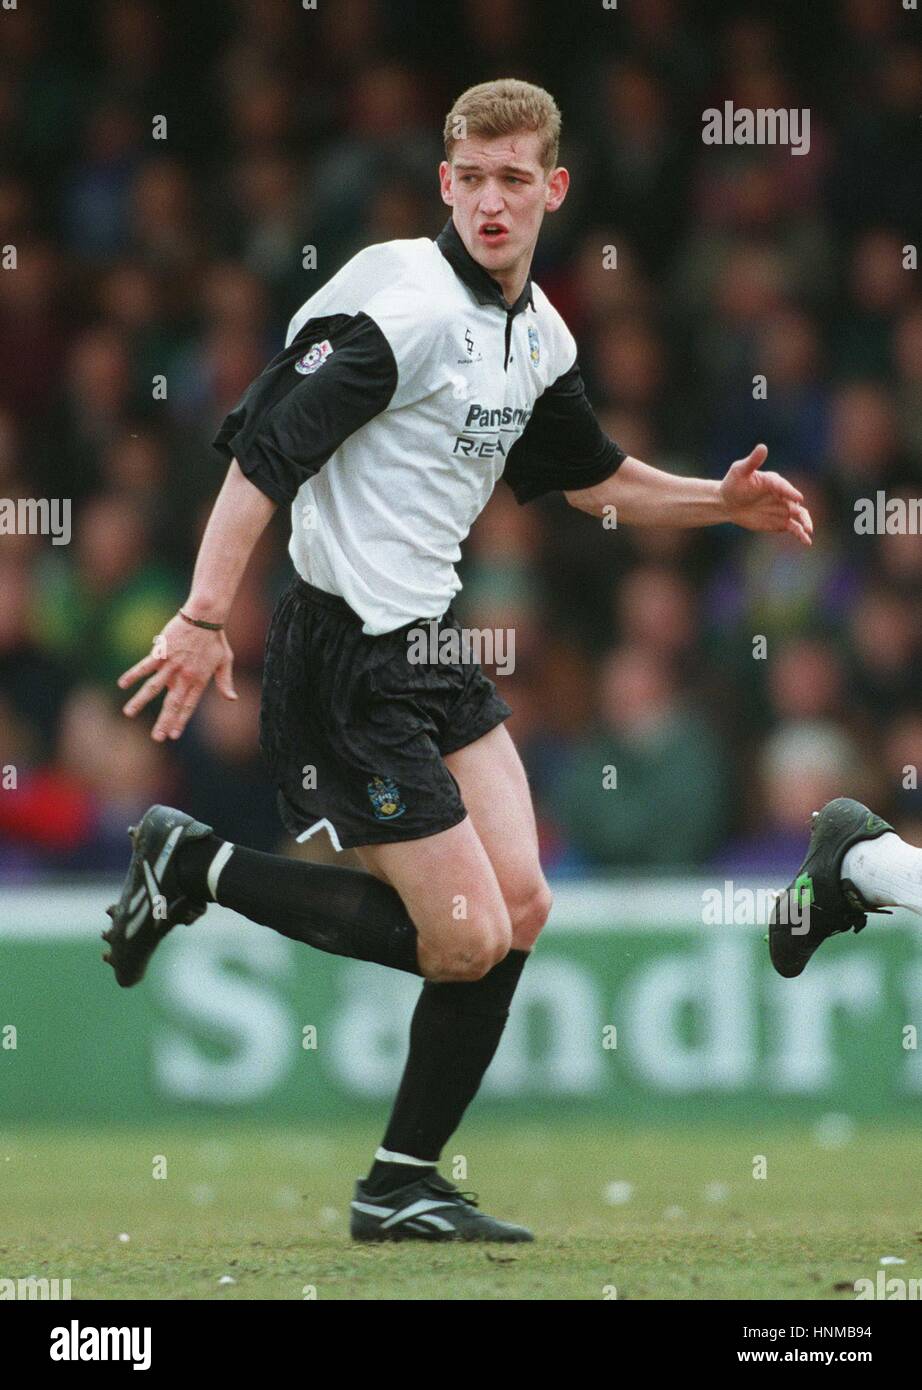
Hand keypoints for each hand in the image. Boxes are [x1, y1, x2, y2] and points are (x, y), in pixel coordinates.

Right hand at [118, 612, 236, 741]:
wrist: (205, 617)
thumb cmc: (216, 638)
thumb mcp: (226, 661)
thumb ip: (225, 682)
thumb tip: (232, 699)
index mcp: (199, 680)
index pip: (188, 706)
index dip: (180, 721)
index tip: (172, 735)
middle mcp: (184, 676)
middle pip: (172, 704)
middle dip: (163, 722)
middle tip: (156, 738)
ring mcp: (171, 665)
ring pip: (153, 688)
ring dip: (139, 701)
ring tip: (128, 714)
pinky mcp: (161, 653)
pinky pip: (144, 666)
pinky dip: (133, 675)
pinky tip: (122, 684)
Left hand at [720, 444, 813, 545]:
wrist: (728, 502)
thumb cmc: (733, 483)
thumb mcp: (740, 471)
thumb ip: (753, 461)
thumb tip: (762, 447)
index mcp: (774, 482)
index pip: (784, 487)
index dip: (790, 492)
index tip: (798, 499)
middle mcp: (782, 495)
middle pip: (796, 504)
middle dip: (802, 514)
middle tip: (806, 523)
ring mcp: (783, 509)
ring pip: (798, 517)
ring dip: (805, 524)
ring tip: (808, 532)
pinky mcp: (780, 521)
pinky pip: (793, 528)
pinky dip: (800, 534)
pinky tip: (806, 541)